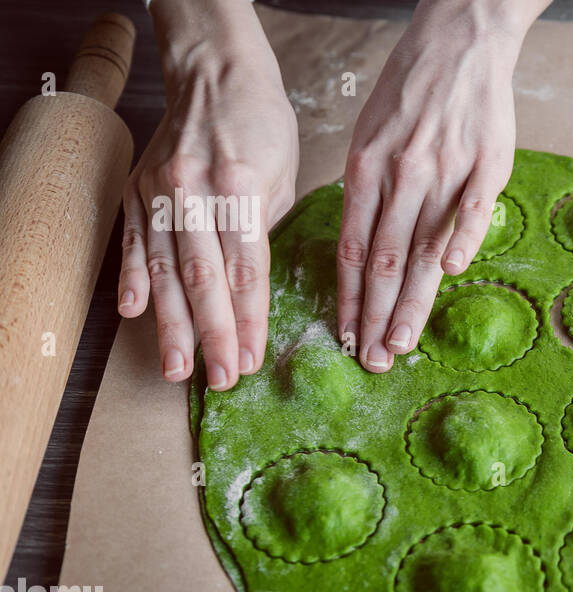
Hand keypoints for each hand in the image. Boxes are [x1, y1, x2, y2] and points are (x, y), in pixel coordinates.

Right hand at [119, 0, 297, 389]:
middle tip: (220, 379)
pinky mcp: (137, 189)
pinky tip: (131, 314)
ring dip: (171, 324)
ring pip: (163, 269)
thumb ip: (264, 233)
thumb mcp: (283, 177)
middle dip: (213, 335)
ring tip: (177, 368)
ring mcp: (160, 192)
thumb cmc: (263, 126)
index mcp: (241, 189)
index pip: (246, 270)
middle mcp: (195, 192)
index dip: (248, 320)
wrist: (216, 73)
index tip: (250, 359)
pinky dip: (130, 279)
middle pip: (203, 279)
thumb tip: (254, 290)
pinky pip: (131, 241)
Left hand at [338, 0, 548, 371]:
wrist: (460, 42)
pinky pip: (472, 205)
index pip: (351, 248)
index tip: (347, 337)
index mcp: (365, 171)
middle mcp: (400, 175)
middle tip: (372, 361)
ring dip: (410, 298)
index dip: (349, 298)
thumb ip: (370, 192)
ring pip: (422, 245)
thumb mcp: (371, 136)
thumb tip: (364, 250)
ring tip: (400, 342)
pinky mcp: (485, 162)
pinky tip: (453, 269)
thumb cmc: (412, 93)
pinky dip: (463, 235)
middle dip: (375, 316)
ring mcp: (443, 169)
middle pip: (383, 258)